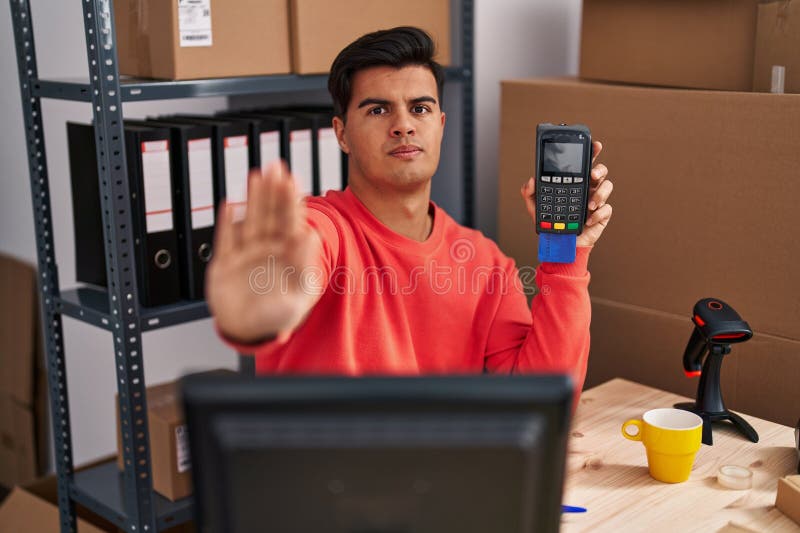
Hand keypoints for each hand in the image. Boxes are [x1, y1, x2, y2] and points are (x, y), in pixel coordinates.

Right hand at [206, 161, 321, 343]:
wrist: (249, 330)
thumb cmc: (279, 314)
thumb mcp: (299, 294)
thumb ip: (305, 264)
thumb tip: (312, 235)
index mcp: (288, 255)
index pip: (291, 222)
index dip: (291, 201)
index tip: (293, 180)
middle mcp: (268, 249)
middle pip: (271, 215)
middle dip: (273, 192)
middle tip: (276, 167)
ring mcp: (246, 254)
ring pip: (250, 221)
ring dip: (253, 199)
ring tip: (256, 176)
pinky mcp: (226, 263)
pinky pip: (226, 240)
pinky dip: (226, 223)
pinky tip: (228, 204)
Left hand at [520, 140, 613, 247]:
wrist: (558, 243)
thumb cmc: (550, 222)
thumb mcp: (535, 206)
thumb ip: (529, 192)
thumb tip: (531, 180)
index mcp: (574, 182)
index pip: (583, 163)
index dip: (591, 152)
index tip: (595, 145)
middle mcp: (587, 188)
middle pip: (600, 171)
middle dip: (599, 169)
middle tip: (592, 174)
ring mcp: (596, 201)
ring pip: (607, 187)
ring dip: (600, 193)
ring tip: (589, 204)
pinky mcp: (602, 215)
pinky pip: (607, 209)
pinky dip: (598, 213)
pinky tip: (588, 219)